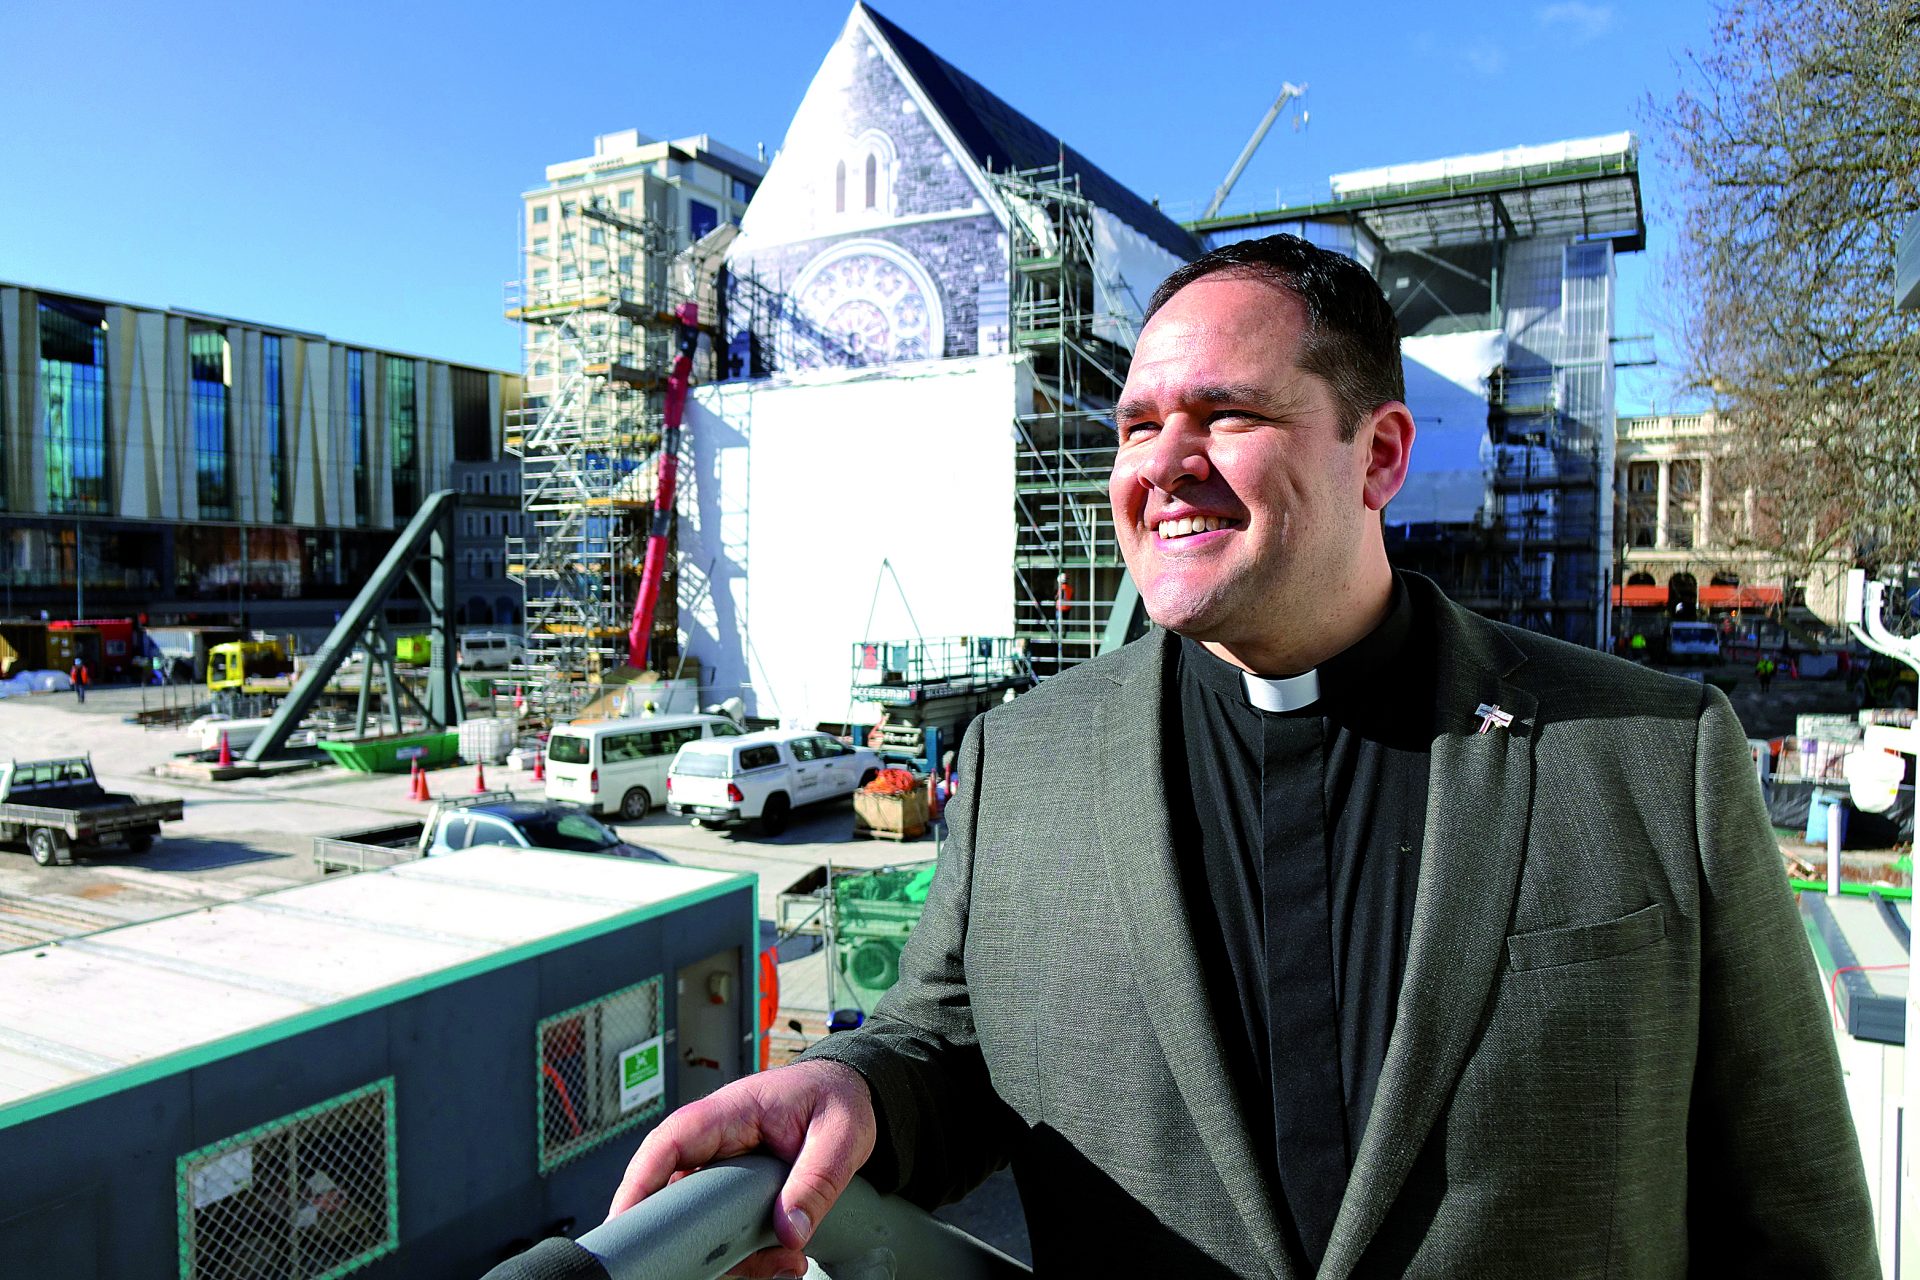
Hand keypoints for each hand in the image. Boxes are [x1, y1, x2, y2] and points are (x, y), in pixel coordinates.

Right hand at [608, 1059, 876, 1278]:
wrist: (846, 1092)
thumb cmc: (835, 1098)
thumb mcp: (839, 1136)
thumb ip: (816, 1182)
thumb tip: (789, 1230)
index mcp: (731, 1111)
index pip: (669, 1142)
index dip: (639, 1182)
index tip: (625, 1222)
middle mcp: (714, 1139)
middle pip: (672, 1191)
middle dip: (691, 1236)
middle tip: (725, 1264)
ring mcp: (720, 1164)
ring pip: (697, 1219)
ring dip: (731, 1253)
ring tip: (778, 1261)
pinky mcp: (732, 1187)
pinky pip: (721, 1226)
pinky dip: (746, 1251)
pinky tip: (780, 1257)